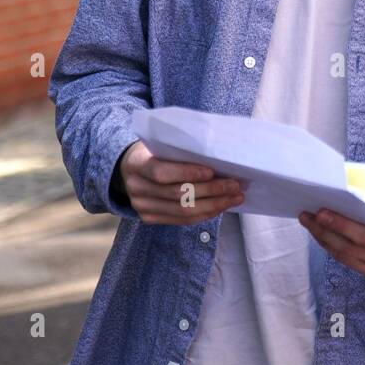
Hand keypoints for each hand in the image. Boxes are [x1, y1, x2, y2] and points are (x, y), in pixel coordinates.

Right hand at [117, 140, 244, 224]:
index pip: (161, 173)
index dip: (187, 173)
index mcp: (136, 164)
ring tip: (235, 197)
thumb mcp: (161, 143)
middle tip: (235, 185)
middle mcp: (136, 188)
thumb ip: (181, 149)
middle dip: (211, 191)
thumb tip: (220, 156)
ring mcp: (142, 207)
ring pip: (183, 212)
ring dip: (214, 205)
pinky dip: (205, 213)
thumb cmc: (154, 151)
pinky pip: (182, 221)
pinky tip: (221, 206)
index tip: (212, 171)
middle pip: (177, 195)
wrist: (129, 169)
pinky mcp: (150, 219)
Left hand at [298, 193, 364, 279]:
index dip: (344, 225)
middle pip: (356, 246)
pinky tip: (319, 234)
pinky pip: (347, 261)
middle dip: (329, 230)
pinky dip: (330, 247)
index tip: (322, 212)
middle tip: (309, 216)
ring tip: (309, 222)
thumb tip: (346, 197)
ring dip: (324, 239)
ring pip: (348, 255)